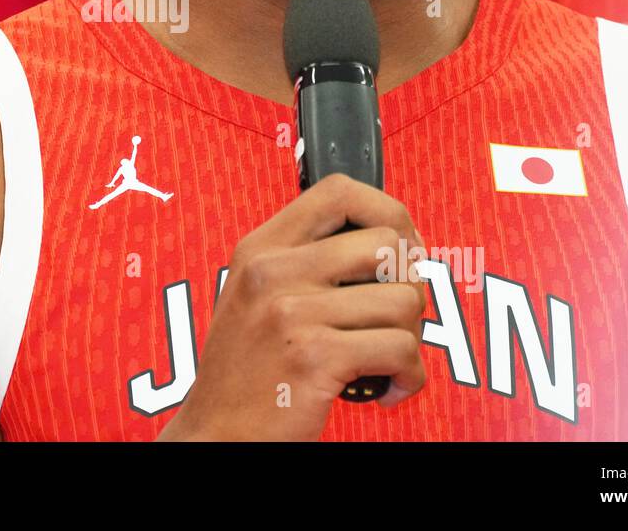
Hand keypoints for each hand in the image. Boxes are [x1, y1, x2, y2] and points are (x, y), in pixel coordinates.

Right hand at [157, 174, 426, 440]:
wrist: (217, 435)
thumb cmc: (244, 373)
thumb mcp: (254, 296)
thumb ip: (305, 262)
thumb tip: (389, 243)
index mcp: (261, 249)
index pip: (340, 192)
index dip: (388, 213)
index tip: (400, 248)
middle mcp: (273, 272)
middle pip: (387, 244)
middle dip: (410, 284)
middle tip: (396, 317)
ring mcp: (291, 313)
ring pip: (403, 300)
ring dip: (410, 338)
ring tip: (386, 359)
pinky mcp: (315, 357)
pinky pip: (400, 350)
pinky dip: (408, 376)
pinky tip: (388, 387)